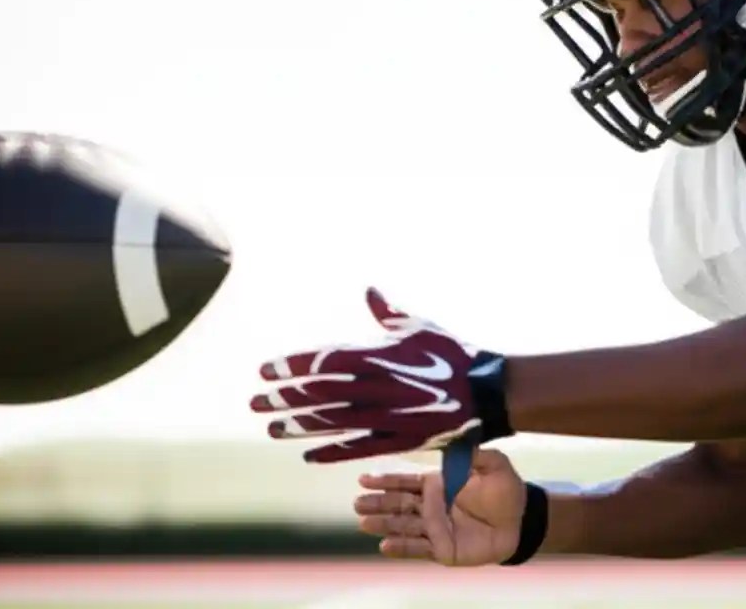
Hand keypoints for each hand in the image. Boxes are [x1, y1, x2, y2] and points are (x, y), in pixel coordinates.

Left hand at [250, 288, 512, 463]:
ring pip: (334, 421)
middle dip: (285, 397)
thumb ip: (388, 313)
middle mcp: (378, 386)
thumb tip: (369, 291)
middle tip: (255, 403)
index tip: (265, 370)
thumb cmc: (452, 353)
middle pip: (321, 392)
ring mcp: (389, 415)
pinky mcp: (402, 438)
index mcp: (379, 355)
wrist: (489, 391)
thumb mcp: (420, 327)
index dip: (292, 365)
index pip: (324, 360)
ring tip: (272, 429)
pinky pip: (360, 446)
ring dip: (300, 425)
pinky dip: (333, 451)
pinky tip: (309, 455)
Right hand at [354, 449, 526, 565]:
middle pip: (397, 504)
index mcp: (438, 485)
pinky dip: (401, 548)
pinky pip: (418, 549)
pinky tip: (384, 546)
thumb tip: (457, 436)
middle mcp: (430, 507)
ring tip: (364, 522)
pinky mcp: (442, 550)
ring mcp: (434, 529)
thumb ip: (475, 453)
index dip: (385, 480)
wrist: (521, 522)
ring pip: (403, 526)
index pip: (405, 482)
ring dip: (383, 524)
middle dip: (377, 503)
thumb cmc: (506, 491)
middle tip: (357, 502)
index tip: (363, 479)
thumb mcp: (494, 465)